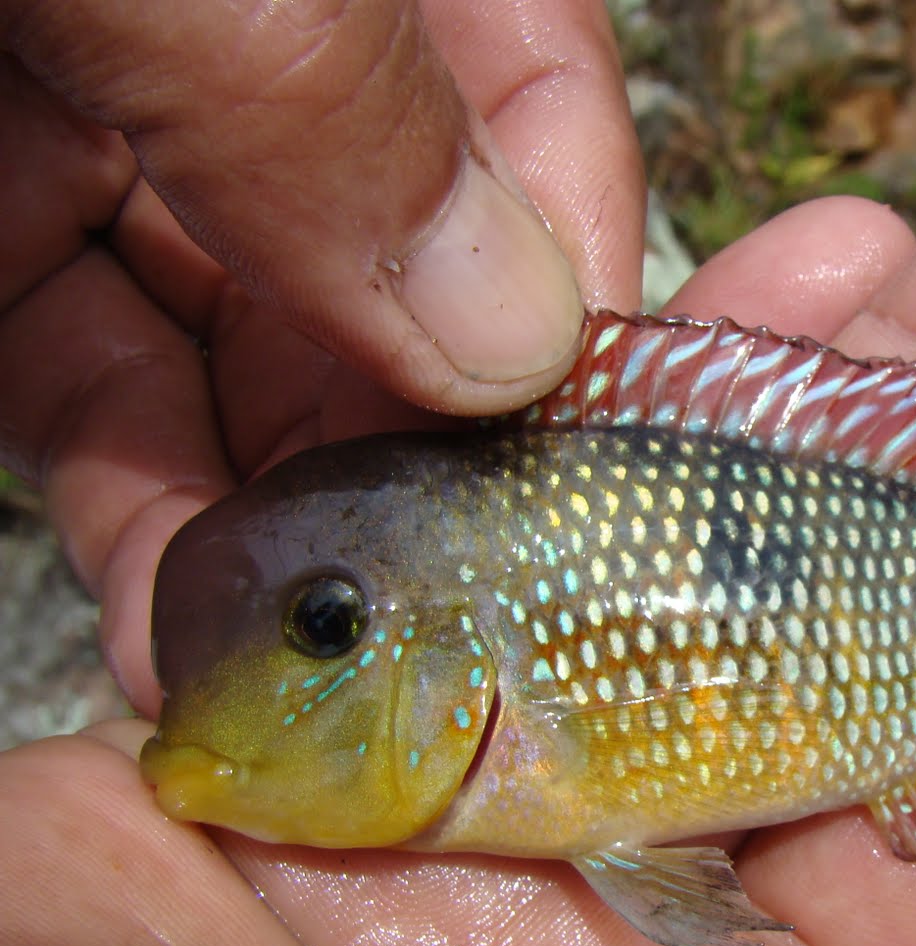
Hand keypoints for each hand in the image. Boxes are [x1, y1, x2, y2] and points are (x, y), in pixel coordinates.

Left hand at [0, 0, 642, 714]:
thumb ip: (335, 110)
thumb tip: (516, 334)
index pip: (530, 104)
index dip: (568, 276)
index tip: (578, 457)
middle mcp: (266, 60)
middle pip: (402, 264)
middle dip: (417, 450)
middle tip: (432, 620)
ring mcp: (121, 134)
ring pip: (247, 351)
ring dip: (271, 520)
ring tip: (274, 670)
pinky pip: (92, 373)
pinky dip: (131, 492)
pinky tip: (163, 607)